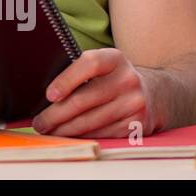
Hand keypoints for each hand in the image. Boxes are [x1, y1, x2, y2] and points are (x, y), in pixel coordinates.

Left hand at [31, 47, 157, 138]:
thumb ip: (79, 71)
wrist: (155, 94)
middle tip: (39, 122)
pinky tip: (71, 136)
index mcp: (115, 59)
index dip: (67, 80)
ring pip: (91, 121)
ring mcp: (134, 103)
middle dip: (56, 114)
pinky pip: (103, 133)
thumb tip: (46, 94)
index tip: (49, 95)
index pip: (89, 64)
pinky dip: (83, 136)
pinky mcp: (137, 125)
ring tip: (50, 131)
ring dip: (66, 129)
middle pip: (84, 99)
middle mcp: (127, 79)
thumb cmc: (114, 78)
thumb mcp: (103, 65)